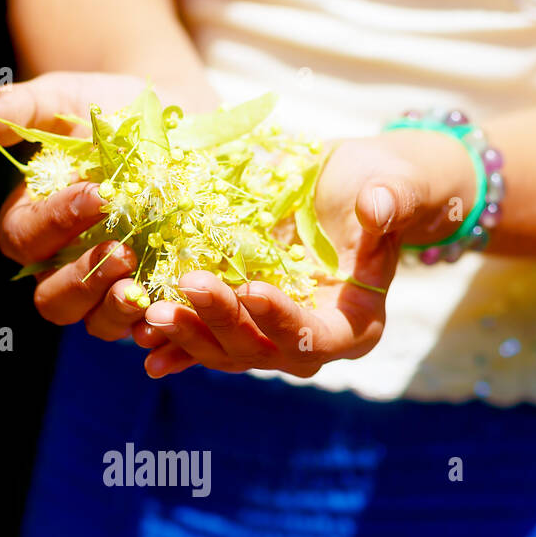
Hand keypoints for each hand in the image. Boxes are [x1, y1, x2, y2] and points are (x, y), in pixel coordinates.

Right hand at [0, 71, 216, 337]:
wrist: (179, 122)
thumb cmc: (111, 109)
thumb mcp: (68, 98)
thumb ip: (25, 108)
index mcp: (33, 224)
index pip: (25, 239)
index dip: (55, 222)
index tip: (98, 194)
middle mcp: (62, 268)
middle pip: (53, 299)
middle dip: (83, 279)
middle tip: (121, 249)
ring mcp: (105, 291)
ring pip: (93, 323)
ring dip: (114, 310)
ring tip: (141, 283)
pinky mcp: (148, 300)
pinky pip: (142, 329)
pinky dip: (153, 327)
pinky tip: (170, 310)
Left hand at [133, 130, 475, 377]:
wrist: (352, 188)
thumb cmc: (379, 185)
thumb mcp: (392, 185)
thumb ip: (389, 201)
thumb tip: (377, 205)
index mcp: (355, 323)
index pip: (315, 337)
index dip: (282, 319)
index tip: (250, 288)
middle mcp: (312, 341)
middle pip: (263, 350)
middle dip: (222, 323)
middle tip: (186, 289)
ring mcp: (273, 337)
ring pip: (227, 352)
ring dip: (189, 335)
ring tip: (151, 312)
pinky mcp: (243, 324)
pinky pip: (206, 343)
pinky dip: (176, 344)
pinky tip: (144, 341)